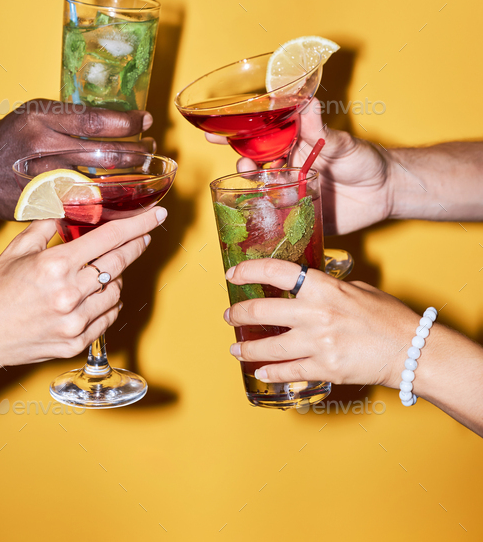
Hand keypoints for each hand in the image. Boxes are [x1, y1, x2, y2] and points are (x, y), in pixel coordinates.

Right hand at [0, 100, 153, 220]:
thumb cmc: (3, 142)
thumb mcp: (31, 115)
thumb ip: (66, 117)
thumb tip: (110, 118)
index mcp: (40, 120)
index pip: (94, 120)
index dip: (126, 122)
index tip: (145, 119)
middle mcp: (42, 150)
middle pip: (103, 153)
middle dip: (134, 151)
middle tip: (151, 146)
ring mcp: (44, 181)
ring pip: (98, 181)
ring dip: (127, 176)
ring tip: (143, 167)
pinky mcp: (43, 205)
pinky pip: (83, 203)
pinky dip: (106, 199)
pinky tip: (123, 194)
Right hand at [0, 205, 167, 368]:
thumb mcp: (18, 249)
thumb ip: (48, 226)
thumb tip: (70, 208)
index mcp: (56, 266)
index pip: (109, 238)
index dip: (138, 225)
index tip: (156, 216)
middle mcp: (70, 294)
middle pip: (119, 263)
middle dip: (135, 246)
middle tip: (142, 237)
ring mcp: (75, 321)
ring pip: (117, 291)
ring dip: (116, 277)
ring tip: (102, 271)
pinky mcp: (75, 342)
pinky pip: (108, 316)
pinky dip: (108, 303)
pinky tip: (95, 295)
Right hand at [207, 98, 392, 234]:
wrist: (384, 193)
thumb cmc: (363, 160)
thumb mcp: (341, 142)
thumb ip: (320, 128)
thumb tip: (309, 101)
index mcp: (291, 146)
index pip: (258, 139)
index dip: (234, 135)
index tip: (213, 133)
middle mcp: (286, 169)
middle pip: (253, 167)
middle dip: (242, 166)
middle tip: (244, 167)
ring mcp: (291, 193)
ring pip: (262, 193)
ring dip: (254, 192)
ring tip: (257, 190)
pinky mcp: (299, 217)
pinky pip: (277, 220)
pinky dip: (266, 220)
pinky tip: (260, 220)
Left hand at [223, 258, 418, 388]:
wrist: (412, 350)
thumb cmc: (388, 317)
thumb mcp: (356, 288)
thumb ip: (326, 287)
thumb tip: (305, 285)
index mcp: (324, 287)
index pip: (276, 272)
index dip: (249, 270)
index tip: (233, 275)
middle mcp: (316, 313)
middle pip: (262, 311)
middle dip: (239, 313)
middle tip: (230, 315)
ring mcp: (319, 343)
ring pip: (269, 347)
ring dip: (247, 348)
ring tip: (236, 348)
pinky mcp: (325, 369)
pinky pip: (288, 371)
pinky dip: (270, 372)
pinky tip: (260, 371)